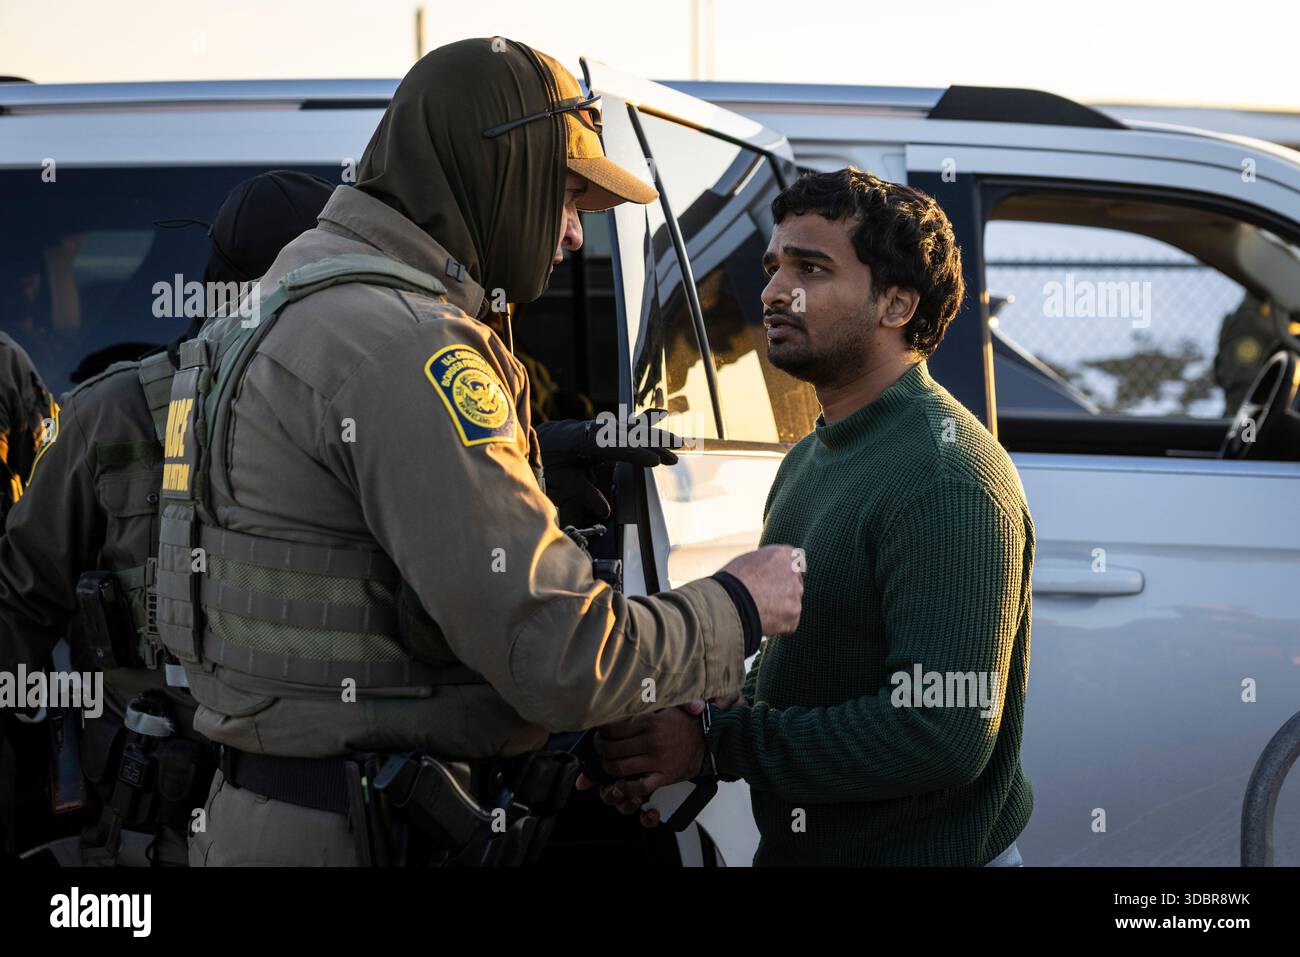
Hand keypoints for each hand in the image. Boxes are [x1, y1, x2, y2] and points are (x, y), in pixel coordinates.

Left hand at [536, 412, 682, 527]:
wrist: (542, 438)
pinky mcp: (607, 428)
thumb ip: (586, 494)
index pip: (617, 447)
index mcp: (587, 441)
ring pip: (634, 429)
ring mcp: (603, 427)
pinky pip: (630, 424)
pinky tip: (662, 414)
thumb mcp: (564, 479)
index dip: (637, 454)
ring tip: (680, 443)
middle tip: (676, 455)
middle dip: (656, 444)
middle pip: (631, 435)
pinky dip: (647, 420)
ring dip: (657, 436)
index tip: (656, 461)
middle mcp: (598, 430)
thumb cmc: (550, 457)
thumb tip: (606, 512)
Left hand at [577, 702, 709, 826]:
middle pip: (612, 749)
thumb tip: (626, 700)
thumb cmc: (686, 722)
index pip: (613, 728)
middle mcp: (650, 741)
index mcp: (649, 722)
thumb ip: (648, 702)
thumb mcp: (668, 706)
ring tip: (607, 764)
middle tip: (599, 747)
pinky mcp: (664, 776)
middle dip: (600, 749)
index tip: (600, 733)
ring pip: (620, 768)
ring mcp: (656, 760)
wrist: (711, 740)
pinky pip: (640, 786)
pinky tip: (620, 784)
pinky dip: (626, 787)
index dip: (601, 732)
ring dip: (608, 767)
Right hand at [720, 544, 803, 634]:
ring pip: (791, 604)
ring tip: (759, 612)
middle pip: (794, 584)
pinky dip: (778, 624)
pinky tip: (762, 621)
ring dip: (780, 609)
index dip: (785, 573)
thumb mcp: (748, 561)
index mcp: (782, 555)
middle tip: (765, 599)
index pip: (795, 562)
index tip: (778, 580)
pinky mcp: (793, 616)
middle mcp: (793, 573)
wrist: (730, 602)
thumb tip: (766, 572)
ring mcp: (795, 596)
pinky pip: (788, 622)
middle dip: (783, 592)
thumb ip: (764, 565)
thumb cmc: (731, 581)